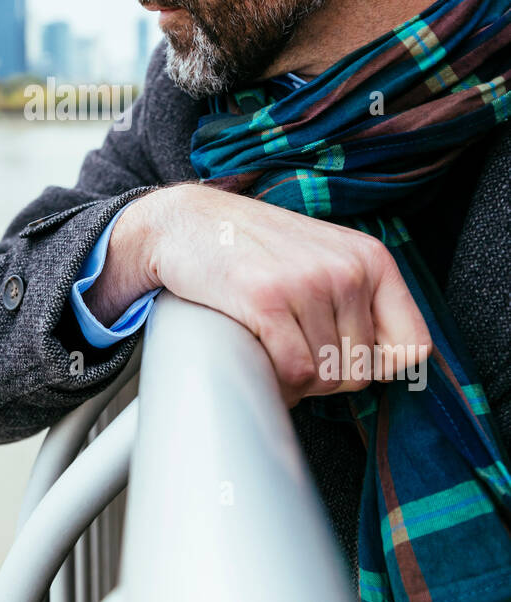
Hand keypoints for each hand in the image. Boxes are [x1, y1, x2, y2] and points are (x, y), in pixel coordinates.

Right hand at [83, 183, 431, 408]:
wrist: (187, 221)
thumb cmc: (255, 248)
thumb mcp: (323, 259)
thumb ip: (361, 302)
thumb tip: (390, 369)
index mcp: (371, 258)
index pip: (414, 346)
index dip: (382, 369)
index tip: (346, 361)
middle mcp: (347, 269)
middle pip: (361, 371)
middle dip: (326, 376)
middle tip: (292, 348)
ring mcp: (308, 283)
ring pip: (326, 377)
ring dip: (295, 378)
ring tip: (272, 346)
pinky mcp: (267, 300)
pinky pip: (293, 372)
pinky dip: (276, 380)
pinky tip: (259, 354)